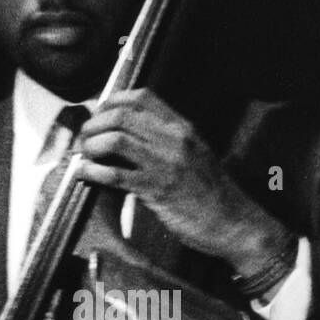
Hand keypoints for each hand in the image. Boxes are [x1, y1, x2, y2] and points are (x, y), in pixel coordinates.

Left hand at [77, 89, 289, 273]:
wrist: (234, 222)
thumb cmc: (212, 193)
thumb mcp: (195, 154)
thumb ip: (166, 140)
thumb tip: (128, 134)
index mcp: (183, 127)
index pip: (141, 97)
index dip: (112, 101)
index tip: (98, 112)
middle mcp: (174, 139)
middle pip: (121, 116)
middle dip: (94, 124)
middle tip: (85, 137)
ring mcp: (166, 164)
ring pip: (115, 139)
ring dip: (91, 145)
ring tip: (85, 154)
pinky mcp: (157, 190)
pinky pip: (115, 174)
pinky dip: (92, 172)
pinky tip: (84, 174)